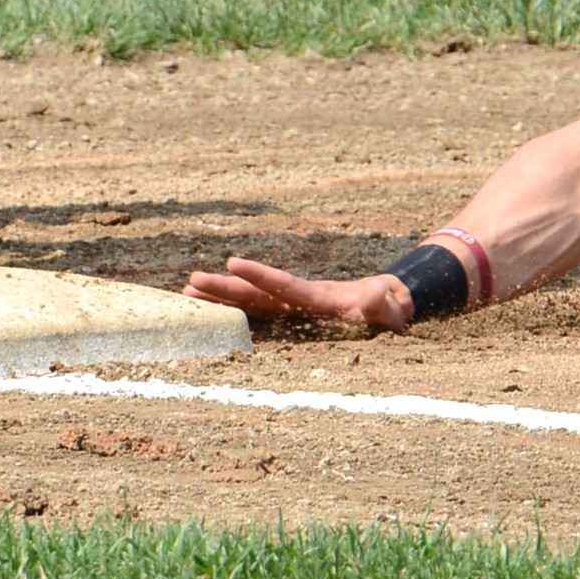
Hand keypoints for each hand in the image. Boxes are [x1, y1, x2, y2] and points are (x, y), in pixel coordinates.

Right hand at [188, 255, 413, 330]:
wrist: (389, 302)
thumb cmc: (391, 309)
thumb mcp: (391, 309)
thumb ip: (382, 303)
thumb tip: (378, 294)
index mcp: (319, 297)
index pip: (284, 286)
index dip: (259, 275)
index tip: (233, 262)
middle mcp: (300, 299)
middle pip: (256, 292)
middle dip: (224, 288)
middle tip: (190, 283)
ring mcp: (293, 307)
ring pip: (251, 301)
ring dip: (221, 298)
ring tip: (188, 293)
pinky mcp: (292, 316)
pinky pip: (258, 313)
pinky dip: (234, 311)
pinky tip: (211, 311)